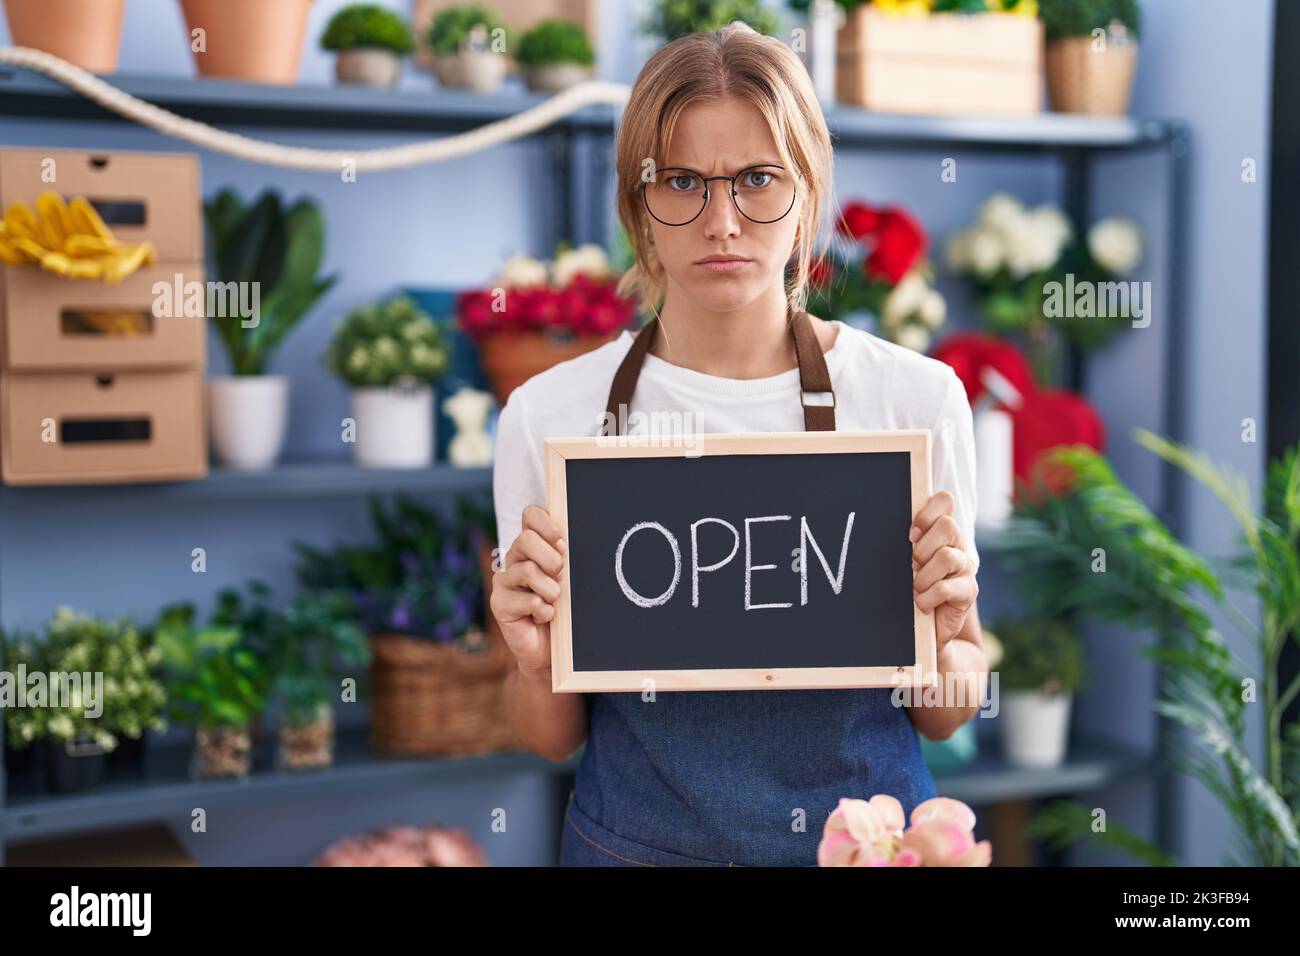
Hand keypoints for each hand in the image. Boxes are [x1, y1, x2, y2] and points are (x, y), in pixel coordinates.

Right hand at [489, 504, 566, 679]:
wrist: (551, 650)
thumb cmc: (563, 610)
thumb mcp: (568, 579)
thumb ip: (565, 558)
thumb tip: (568, 544)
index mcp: (531, 546)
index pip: (531, 515)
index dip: (547, 525)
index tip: (564, 545)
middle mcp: (513, 559)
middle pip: (526, 539)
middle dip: (552, 559)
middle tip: (561, 577)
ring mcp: (503, 581)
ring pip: (528, 571)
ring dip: (551, 590)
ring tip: (554, 601)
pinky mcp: (499, 604)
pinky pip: (528, 600)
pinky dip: (545, 611)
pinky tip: (545, 617)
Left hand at [909, 490, 977, 653]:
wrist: (924, 630)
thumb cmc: (908, 590)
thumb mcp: (903, 562)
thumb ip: (906, 541)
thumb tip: (886, 521)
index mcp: (941, 531)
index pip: (945, 501)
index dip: (927, 513)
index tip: (911, 534)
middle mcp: (958, 545)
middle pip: (948, 526)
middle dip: (923, 547)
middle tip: (912, 566)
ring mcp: (966, 568)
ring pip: (946, 556)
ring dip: (923, 576)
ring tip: (916, 588)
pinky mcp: (969, 591)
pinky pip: (946, 588)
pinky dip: (927, 598)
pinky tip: (921, 605)